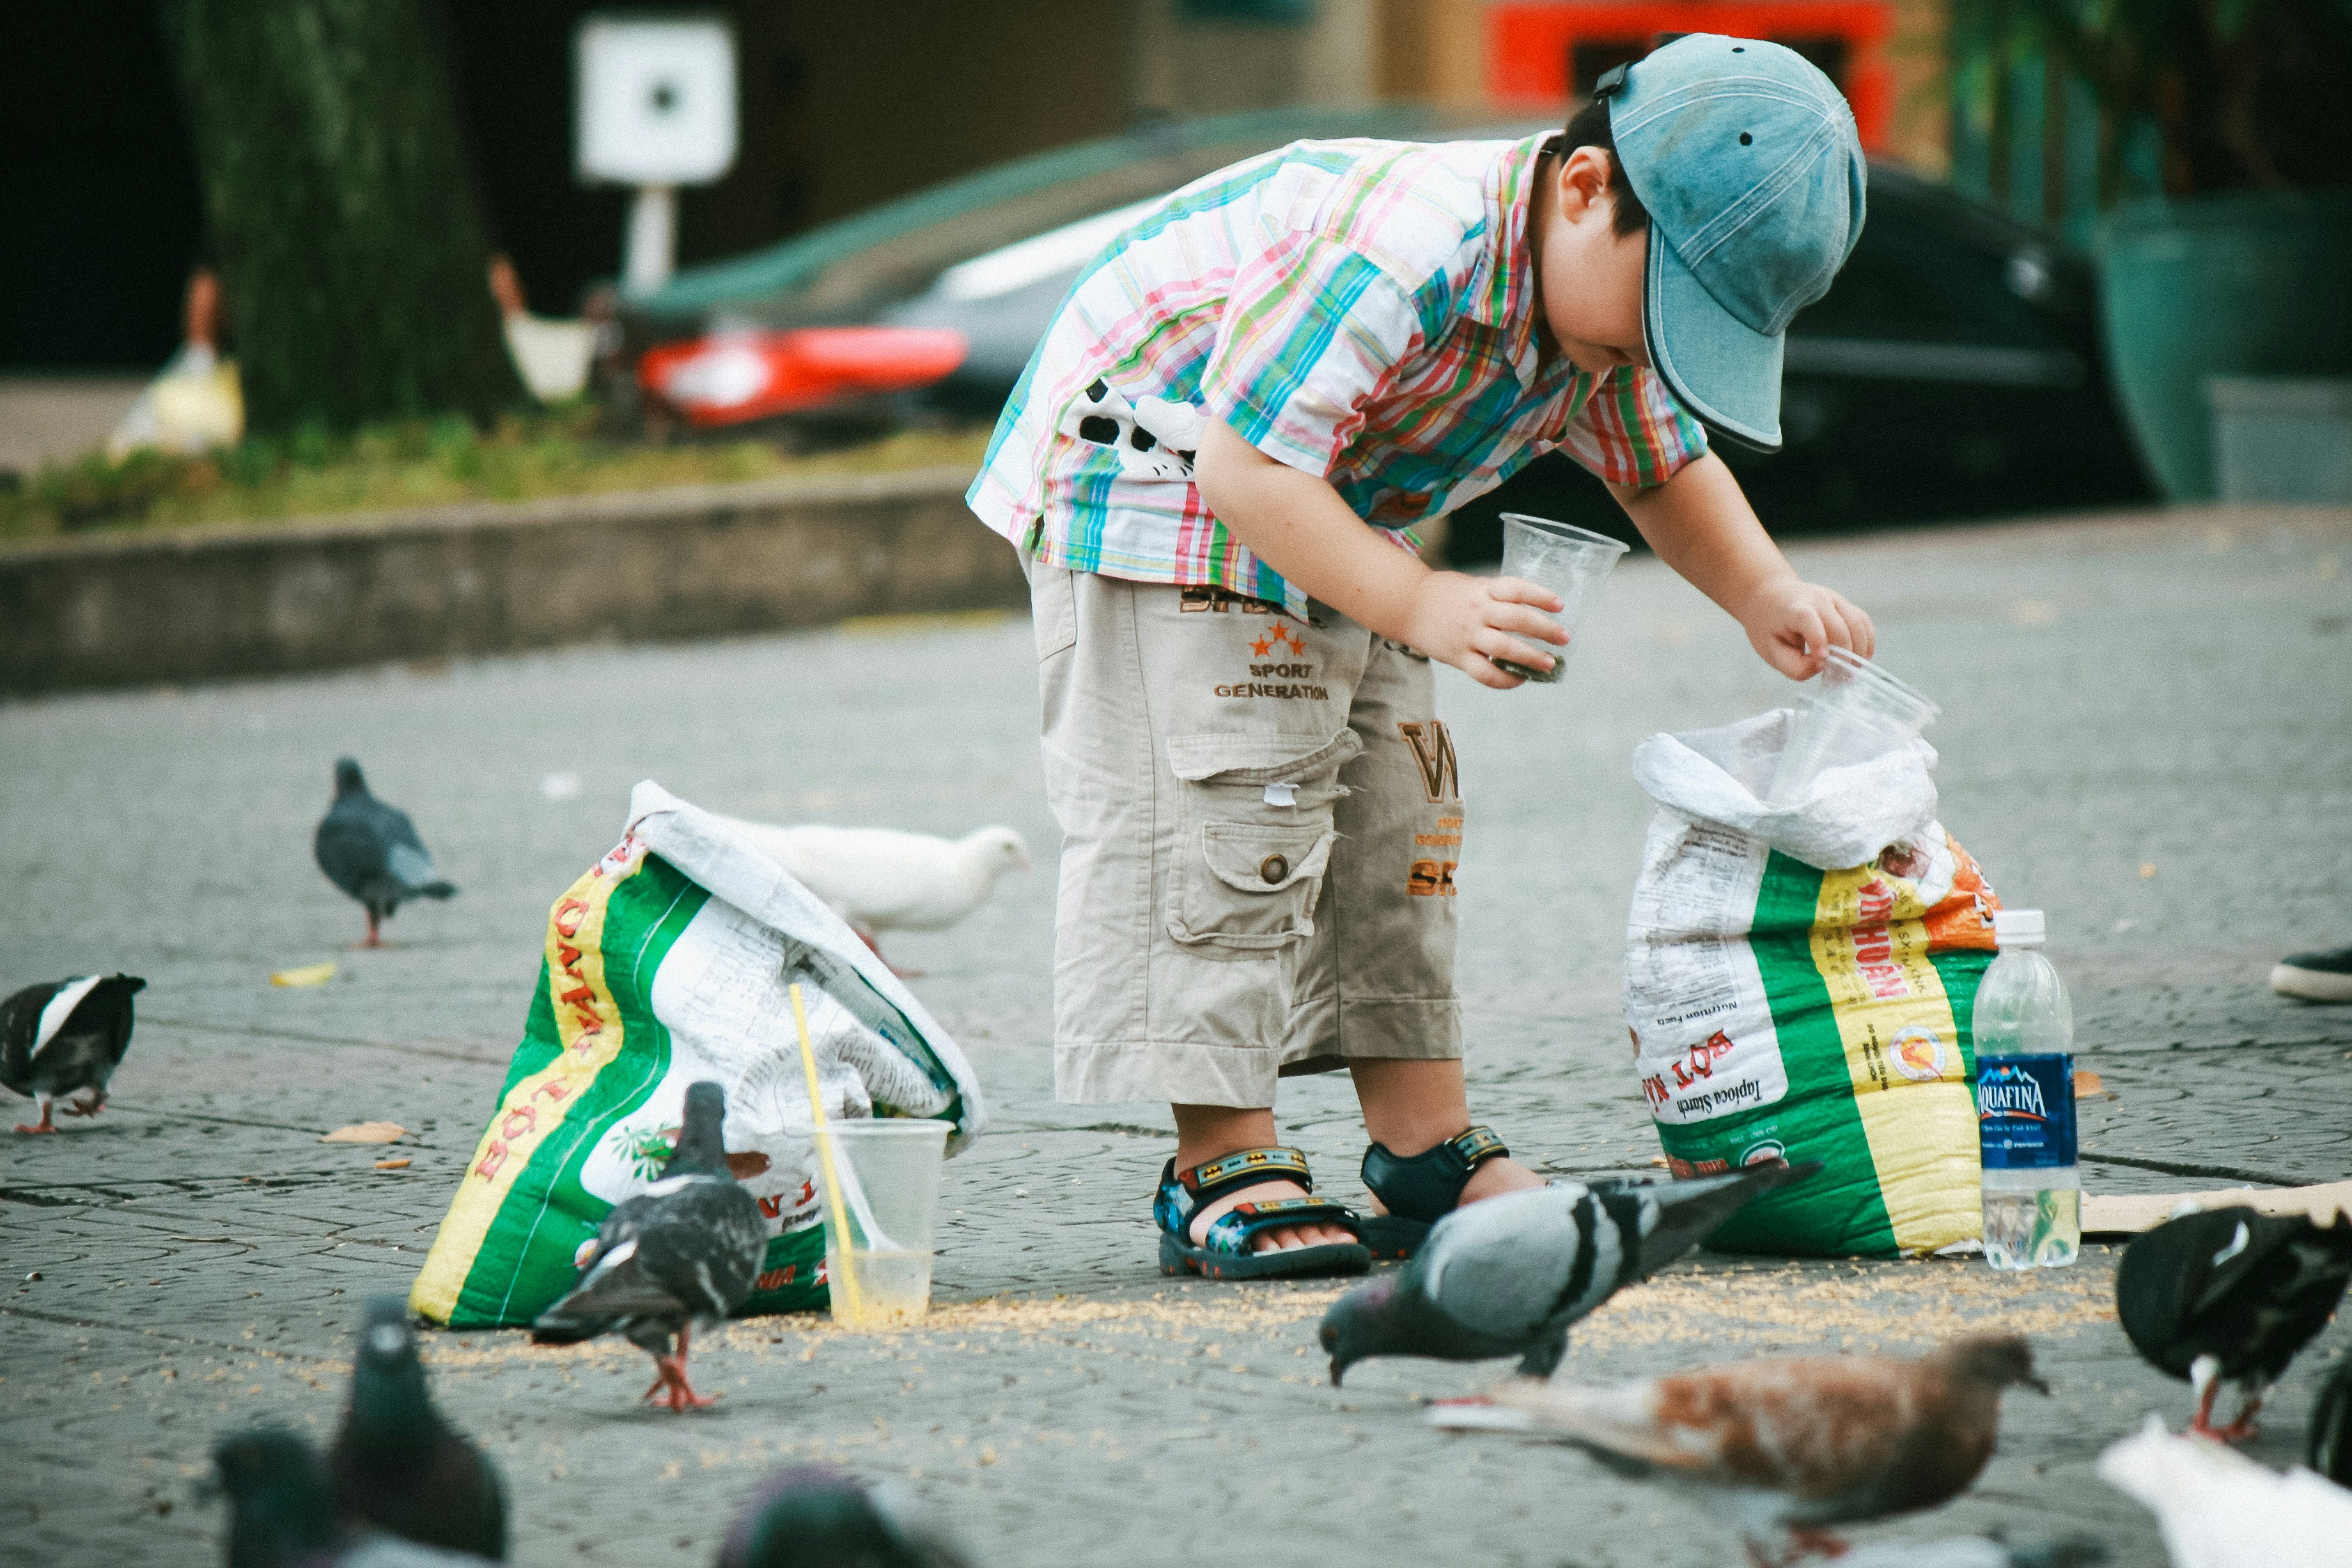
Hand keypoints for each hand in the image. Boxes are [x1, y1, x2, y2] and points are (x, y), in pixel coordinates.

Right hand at [1400, 572, 1570, 688]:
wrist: (1408, 606)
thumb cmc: (1447, 595)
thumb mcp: (1474, 586)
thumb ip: (1499, 598)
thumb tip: (1535, 613)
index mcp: (1483, 590)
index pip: (1516, 589)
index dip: (1540, 595)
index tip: (1560, 605)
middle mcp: (1477, 612)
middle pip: (1516, 619)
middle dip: (1545, 629)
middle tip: (1564, 638)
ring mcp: (1467, 636)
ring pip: (1504, 648)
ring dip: (1530, 657)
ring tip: (1550, 664)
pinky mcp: (1459, 657)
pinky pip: (1485, 673)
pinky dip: (1505, 680)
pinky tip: (1520, 679)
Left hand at [1738, 578, 1875, 678]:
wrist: (1770, 595)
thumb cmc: (1769, 626)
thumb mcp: (1771, 651)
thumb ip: (1794, 666)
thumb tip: (1823, 667)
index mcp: (1793, 608)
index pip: (1808, 619)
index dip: (1818, 639)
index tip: (1823, 660)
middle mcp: (1817, 599)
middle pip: (1840, 627)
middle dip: (1844, 657)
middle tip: (1840, 679)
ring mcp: (1834, 598)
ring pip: (1857, 624)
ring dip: (1859, 651)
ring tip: (1851, 672)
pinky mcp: (1844, 603)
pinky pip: (1863, 621)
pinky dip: (1867, 641)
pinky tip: (1861, 658)